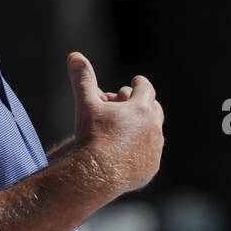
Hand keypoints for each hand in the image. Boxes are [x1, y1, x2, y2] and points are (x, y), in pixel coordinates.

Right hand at [67, 52, 164, 193]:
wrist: (97, 175)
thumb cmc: (91, 136)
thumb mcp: (86, 105)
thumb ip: (83, 80)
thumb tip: (75, 55)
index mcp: (141, 108)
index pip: (145, 89)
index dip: (140, 84)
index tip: (136, 81)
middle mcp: (153, 127)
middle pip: (154, 110)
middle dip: (146, 104)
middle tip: (138, 102)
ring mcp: (155, 149)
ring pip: (155, 133)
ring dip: (147, 128)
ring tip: (138, 126)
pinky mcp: (151, 168)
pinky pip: (152, 155)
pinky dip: (144, 150)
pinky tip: (137, 150)